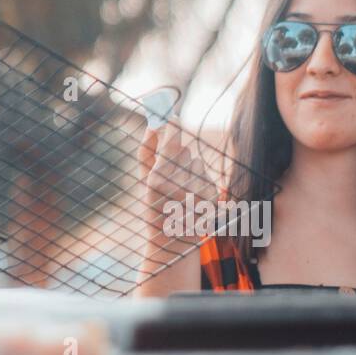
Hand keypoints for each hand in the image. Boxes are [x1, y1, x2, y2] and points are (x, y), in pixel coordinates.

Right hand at [135, 123, 207, 274]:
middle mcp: (180, 183)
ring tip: (180, 189)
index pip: (172, 138)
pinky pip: (205, 174)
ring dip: (188, 169)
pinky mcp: (212, 196)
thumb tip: (153, 122)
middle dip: (177, 154)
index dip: (172, 123)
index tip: (171, 114)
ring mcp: (198, 190)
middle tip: (169, 170)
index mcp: (159, 178)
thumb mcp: (144, 178)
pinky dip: (198, 180)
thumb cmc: (154, 205)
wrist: (172, 240)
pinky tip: (191, 196)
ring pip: (195, 161)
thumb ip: (148, 148)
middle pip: (183, 150)